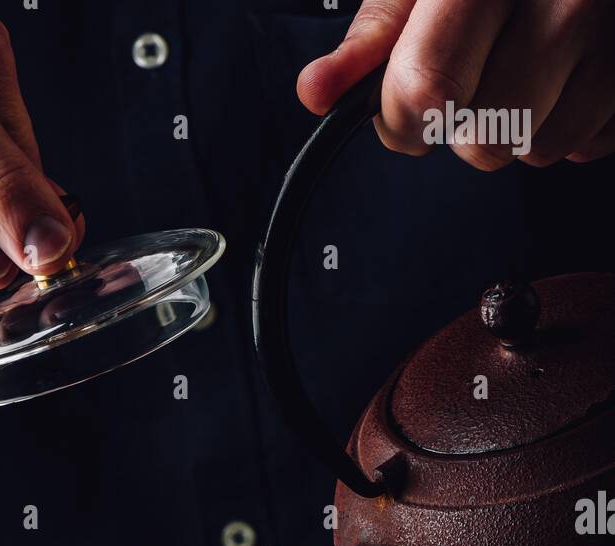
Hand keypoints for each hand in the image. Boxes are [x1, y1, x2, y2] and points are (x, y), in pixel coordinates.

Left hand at [298, 0, 614, 169]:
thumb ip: (373, 38)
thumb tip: (318, 93)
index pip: (426, 91)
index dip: (402, 120)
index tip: (402, 112)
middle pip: (481, 140)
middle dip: (461, 128)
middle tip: (475, 75)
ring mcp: (605, 34)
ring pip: (532, 152)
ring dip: (515, 129)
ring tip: (523, 69)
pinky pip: (581, 146)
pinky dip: (564, 123)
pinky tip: (562, 76)